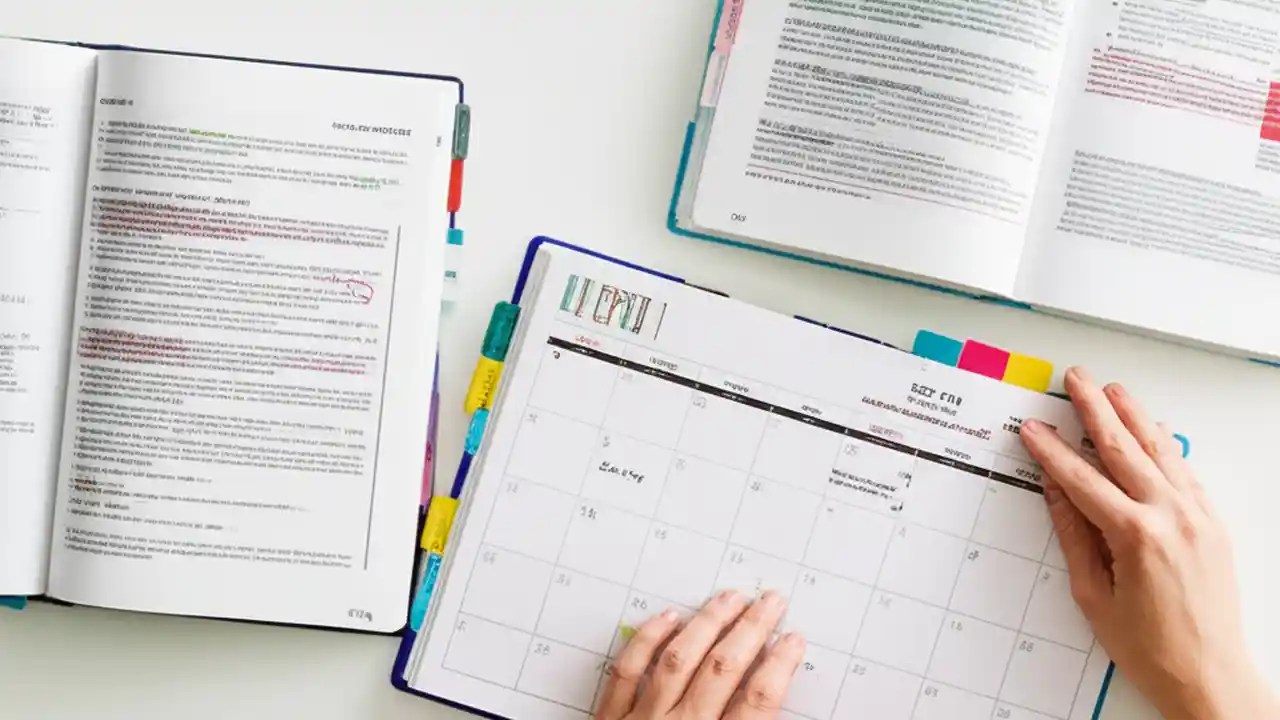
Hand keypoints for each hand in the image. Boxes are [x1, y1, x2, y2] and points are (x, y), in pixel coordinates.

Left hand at [595, 590, 804, 719]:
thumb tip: (767, 709)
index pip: (757, 702)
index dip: (780, 666)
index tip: (794, 641)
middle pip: (722, 669)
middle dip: (751, 629)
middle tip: (772, 601)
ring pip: (677, 660)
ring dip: (707, 623)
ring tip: (729, 598)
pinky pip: (627, 671)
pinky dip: (647, 640)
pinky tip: (667, 618)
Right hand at [1021, 368, 1276, 719]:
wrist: (1209, 674)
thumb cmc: (1150, 647)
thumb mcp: (1093, 594)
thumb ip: (1075, 535)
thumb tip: (1056, 492)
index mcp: (1136, 536)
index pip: (1081, 479)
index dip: (1051, 451)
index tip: (1032, 429)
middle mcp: (1172, 517)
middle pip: (1122, 448)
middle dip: (1094, 409)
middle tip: (1075, 380)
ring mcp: (1198, 517)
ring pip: (1159, 450)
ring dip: (1133, 416)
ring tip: (1112, 389)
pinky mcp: (1213, 523)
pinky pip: (1185, 471)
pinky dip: (1165, 446)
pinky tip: (1152, 430)